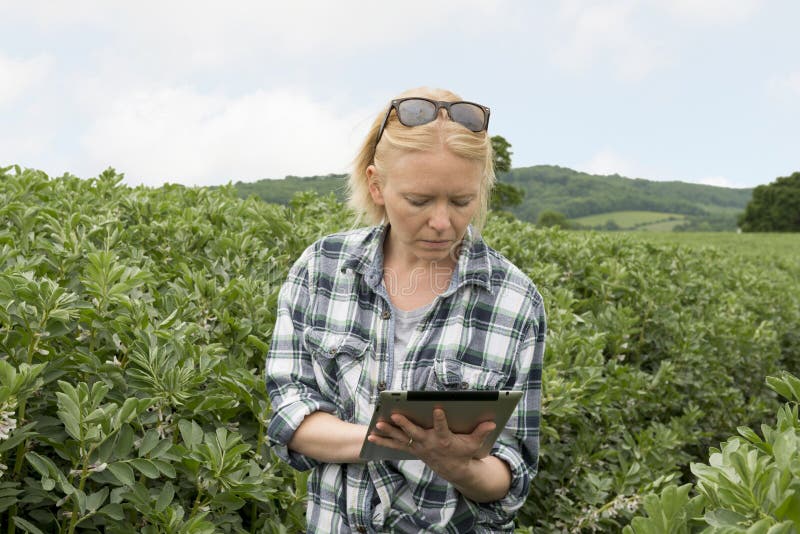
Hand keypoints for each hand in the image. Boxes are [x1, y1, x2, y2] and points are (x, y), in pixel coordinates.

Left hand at [367, 408, 495, 483]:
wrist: (454, 471)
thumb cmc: (464, 452)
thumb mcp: (474, 444)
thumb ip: (481, 432)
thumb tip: (492, 422)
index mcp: (445, 440)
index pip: (442, 428)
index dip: (439, 419)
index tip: (437, 408)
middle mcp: (429, 443)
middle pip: (415, 433)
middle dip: (404, 424)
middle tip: (394, 416)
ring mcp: (419, 447)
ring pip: (401, 439)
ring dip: (388, 433)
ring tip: (376, 425)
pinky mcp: (412, 449)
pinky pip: (395, 445)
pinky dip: (383, 441)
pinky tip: (371, 436)